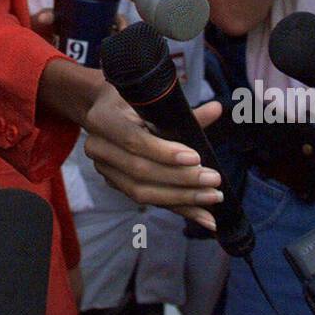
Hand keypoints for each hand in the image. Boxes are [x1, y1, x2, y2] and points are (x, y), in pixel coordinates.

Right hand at [82, 87, 224, 228]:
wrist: (105, 109)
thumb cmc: (131, 100)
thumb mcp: (150, 98)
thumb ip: (181, 110)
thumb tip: (216, 110)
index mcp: (103, 120)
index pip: (133, 140)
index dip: (163, 152)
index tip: (195, 158)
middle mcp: (97, 147)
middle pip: (139, 171)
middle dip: (180, 179)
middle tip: (212, 179)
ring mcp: (104, 169)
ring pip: (142, 192)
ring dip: (181, 198)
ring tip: (212, 197)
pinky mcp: (116, 185)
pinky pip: (149, 200)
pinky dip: (178, 208)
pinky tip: (203, 216)